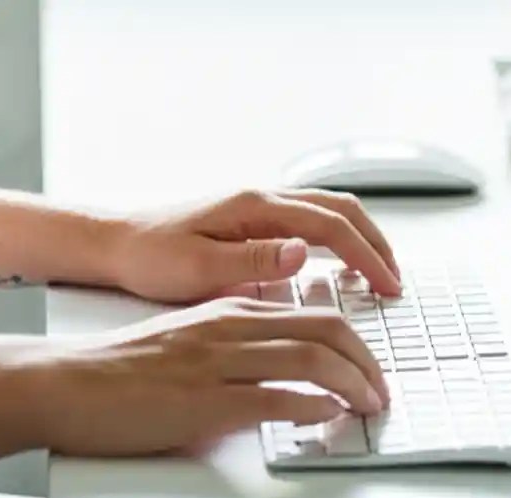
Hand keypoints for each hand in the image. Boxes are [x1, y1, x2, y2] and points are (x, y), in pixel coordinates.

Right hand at [36, 296, 389, 456]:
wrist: (64, 383)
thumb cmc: (121, 370)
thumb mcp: (188, 342)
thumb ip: (234, 349)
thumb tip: (277, 378)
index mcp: (230, 310)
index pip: (314, 315)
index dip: (355, 343)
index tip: (371, 368)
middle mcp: (231, 326)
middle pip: (326, 329)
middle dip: (367, 361)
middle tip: (382, 390)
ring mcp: (219, 362)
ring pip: (311, 358)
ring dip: (353, 384)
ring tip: (369, 406)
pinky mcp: (205, 401)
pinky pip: (277, 398)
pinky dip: (313, 406)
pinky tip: (328, 416)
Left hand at [105, 189, 401, 303]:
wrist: (115, 244)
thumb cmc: (150, 258)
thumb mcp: (199, 266)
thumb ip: (254, 260)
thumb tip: (303, 251)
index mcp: (255, 207)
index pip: (330, 227)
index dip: (366, 256)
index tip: (387, 286)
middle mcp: (263, 199)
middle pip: (341, 209)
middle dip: (376, 243)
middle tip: (395, 281)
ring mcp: (260, 207)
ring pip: (329, 211)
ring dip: (361, 238)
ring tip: (379, 273)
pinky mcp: (254, 221)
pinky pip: (311, 221)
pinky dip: (338, 240)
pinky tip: (340, 267)